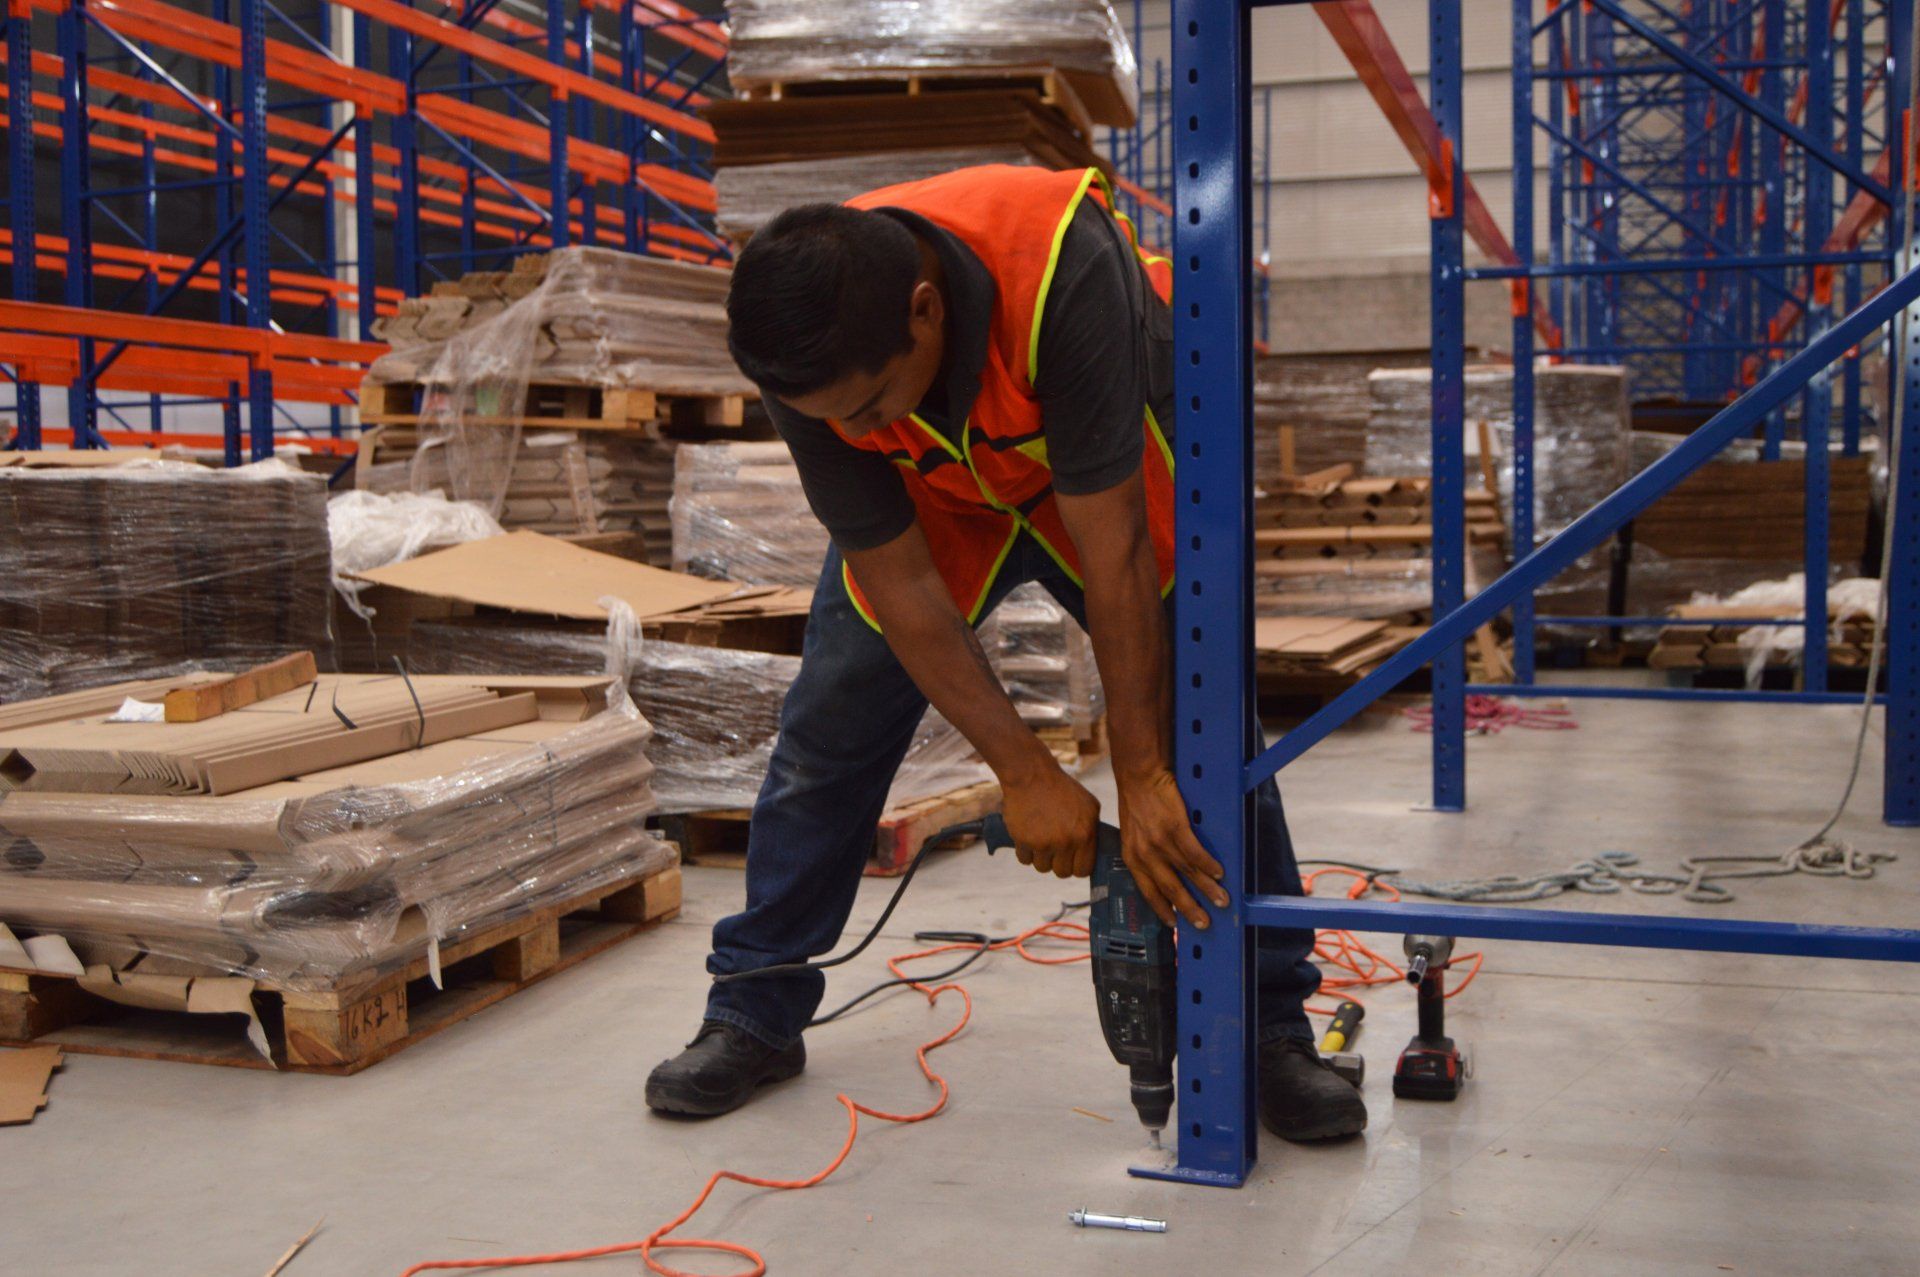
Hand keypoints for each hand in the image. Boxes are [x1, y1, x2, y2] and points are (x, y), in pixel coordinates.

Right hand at [1000, 763, 1101, 878]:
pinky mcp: (1024, 841)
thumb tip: (1095, 852)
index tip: (1071, 860)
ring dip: (1041, 858)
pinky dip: (1025, 851)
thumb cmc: (1062, 788)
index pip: (1083, 870)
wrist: (1032, 775)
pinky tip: (1028, 836)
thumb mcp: (1090, 805)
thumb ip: (1094, 830)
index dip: (1077, 867)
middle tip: (1054, 850)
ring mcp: (1044, 842)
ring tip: (1040, 839)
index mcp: (1085, 834)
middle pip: (1062, 873)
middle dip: (1058, 863)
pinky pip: (1024, 859)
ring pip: (1042, 868)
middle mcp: (1066, 841)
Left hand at [1115, 769, 1228, 929]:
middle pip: (1170, 889)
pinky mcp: (1175, 828)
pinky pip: (1195, 853)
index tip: (1173, 925)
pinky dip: (1208, 865)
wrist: (1139, 775)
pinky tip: (1219, 873)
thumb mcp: (1133, 834)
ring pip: (1187, 873)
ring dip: (1206, 889)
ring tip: (1221, 901)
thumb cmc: (1138, 802)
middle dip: (1189, 908)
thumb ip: (1144, 854)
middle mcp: (1145, 854)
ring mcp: (1160, 842)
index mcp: (1133, 858)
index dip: (1162, 909)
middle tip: (1204, 923)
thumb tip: (1162, 871)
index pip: (1148, 892)